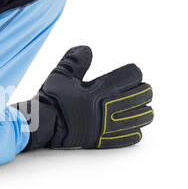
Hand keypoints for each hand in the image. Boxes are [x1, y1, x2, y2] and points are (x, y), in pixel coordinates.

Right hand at [20, 46, 153, 149]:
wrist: (43, 125)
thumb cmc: (51, 99)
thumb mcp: (60, 75)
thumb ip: (75, 61)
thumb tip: (87, 49)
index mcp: (99, 90)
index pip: (132, 76)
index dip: (133, 73)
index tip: (130, 74)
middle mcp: (108, 107)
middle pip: (143, 95)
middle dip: (143, 90)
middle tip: (139, 88)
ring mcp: (109, 125)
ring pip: (142, 117)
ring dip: (143, 110)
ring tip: (140, 106)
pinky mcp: (106, 139)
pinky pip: (132, 136)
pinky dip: (136, 129)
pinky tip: (133, 125)